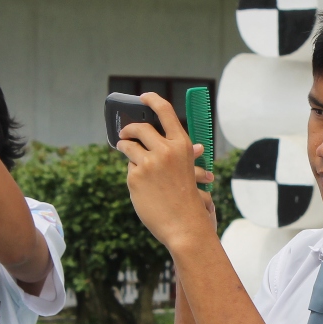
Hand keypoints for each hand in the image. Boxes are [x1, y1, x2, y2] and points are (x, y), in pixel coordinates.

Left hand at [118, 93, 215, 251]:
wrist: (184, 225)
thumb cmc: (188, 199)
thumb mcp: (190, 171)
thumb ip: (187, 155)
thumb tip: (199, 145)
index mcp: (182, 145)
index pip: (165, 112)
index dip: (152, 100)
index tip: (143, 97)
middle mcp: (165, 150)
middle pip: (140, 128)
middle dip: (129, 129)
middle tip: (125, 132)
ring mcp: (149, 163)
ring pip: (128, 146)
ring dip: (124, 146)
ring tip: (123, 147)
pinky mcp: (135, 177)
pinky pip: (129, 167)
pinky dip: (132, 172)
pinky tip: (139, 181)